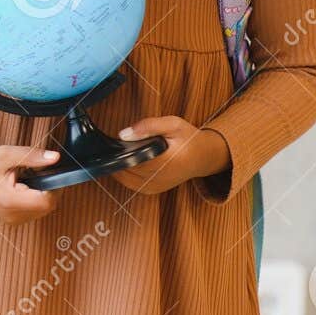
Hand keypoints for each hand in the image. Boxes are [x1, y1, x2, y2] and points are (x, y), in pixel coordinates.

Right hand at [0, 140, 61, 224]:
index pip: (47, 201)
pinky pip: (35, 211)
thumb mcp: (7, 154)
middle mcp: (11, 216)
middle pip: (47, 206)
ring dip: (42, 193)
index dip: (54, 185)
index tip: (47, 170)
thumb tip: (57, 157)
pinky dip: (35, 198)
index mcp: (9, 201)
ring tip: (25, 178)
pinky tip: (22, 187)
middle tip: (35, 171)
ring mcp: (12, 221)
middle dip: (47, 187)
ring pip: (43, 209)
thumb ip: (32, 156)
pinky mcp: (12, 221)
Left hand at [110, 116, 229, 195]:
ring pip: (124, 178)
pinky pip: (129, 183)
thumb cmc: (188, 139)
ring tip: (122, 150)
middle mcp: (160, 178)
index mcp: (166, 161)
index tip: (113, 140)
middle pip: (126, 168)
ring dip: (118, 164)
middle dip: (117, 156)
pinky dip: (123, 172)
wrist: (203, 157)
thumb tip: (123, 134)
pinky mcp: (151, 190)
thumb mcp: (173, 124)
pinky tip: (125, 160)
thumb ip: (149, 126)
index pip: (133, 159)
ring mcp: (155, 187)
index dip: (119, 150)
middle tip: (115, 143)